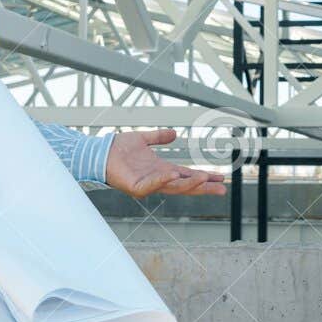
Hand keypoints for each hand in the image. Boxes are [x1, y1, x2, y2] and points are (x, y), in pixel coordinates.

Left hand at [105, 130, 227, 197]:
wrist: (99, 152)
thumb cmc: (117, 149)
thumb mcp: (143, 140)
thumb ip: (158, 137)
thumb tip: (174, 134)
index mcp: (161, 169)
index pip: (187, 176)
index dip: (203, 177)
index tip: (220, 177)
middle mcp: (157, 179)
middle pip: (186, 186)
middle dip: (204, 187)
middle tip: (222, 188)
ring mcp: (147, 184)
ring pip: (173, 187)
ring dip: (189, 184)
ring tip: (205, 178)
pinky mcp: (135, 186)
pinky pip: (152, 185)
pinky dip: (164, 180)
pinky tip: (175, 175)